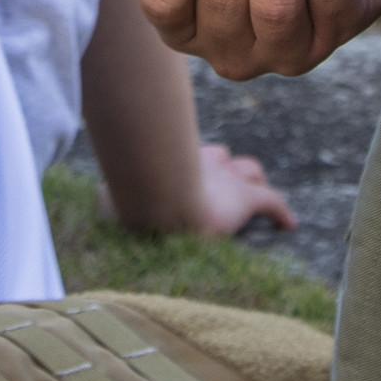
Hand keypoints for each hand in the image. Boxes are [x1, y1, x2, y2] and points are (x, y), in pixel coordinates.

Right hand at [96, 140, 292, 236]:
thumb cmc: (130, 194)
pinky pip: (271, 201)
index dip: (199, 164)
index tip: (192, 173)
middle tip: (227, 182)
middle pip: (225, 159)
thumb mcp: (113, 194)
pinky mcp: (243, 199)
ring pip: (250, 174)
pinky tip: (289, 223)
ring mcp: (225, 179)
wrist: (156, 198)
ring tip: (257, 195)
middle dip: (228, 169)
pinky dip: (281, 212)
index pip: (191, 157)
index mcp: (174, 163)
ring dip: (253, 184)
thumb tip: (91, 201)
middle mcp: (203, 164)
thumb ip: (107, 198)